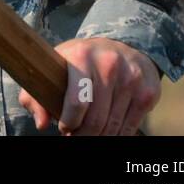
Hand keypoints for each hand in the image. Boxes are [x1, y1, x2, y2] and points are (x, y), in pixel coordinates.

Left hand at [19, 37, 161, 135]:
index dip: (69, 122)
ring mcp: (131, 78)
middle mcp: (109, 64)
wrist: (120, 47)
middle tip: (76, 135)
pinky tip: (107, 130)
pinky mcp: (147, 92)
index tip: (64, 127)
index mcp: (81, 56)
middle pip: (96, 119)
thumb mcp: (55, 68)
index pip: (77, 101)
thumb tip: (41, 123)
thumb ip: (36, 95)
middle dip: (83, 134)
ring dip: (99, 136)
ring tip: (89, 132)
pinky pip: (130, 127)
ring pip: (113, 126)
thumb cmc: (79, 61)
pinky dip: (117, 135)